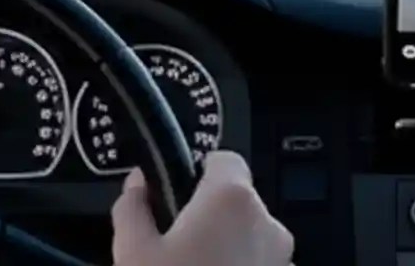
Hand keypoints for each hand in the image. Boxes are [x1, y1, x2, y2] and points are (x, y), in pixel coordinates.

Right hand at [111, 151, 293, 265]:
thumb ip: (133, 206)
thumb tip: (136, 185)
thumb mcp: (132, 251)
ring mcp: (282, 261)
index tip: (175, 192)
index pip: (224, 159)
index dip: (198, 171)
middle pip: (236, 202)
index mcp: (232, 200)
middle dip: (207, 217)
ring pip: (248, 239)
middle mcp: (267, 224)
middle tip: (172, 244)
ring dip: (224, 249)